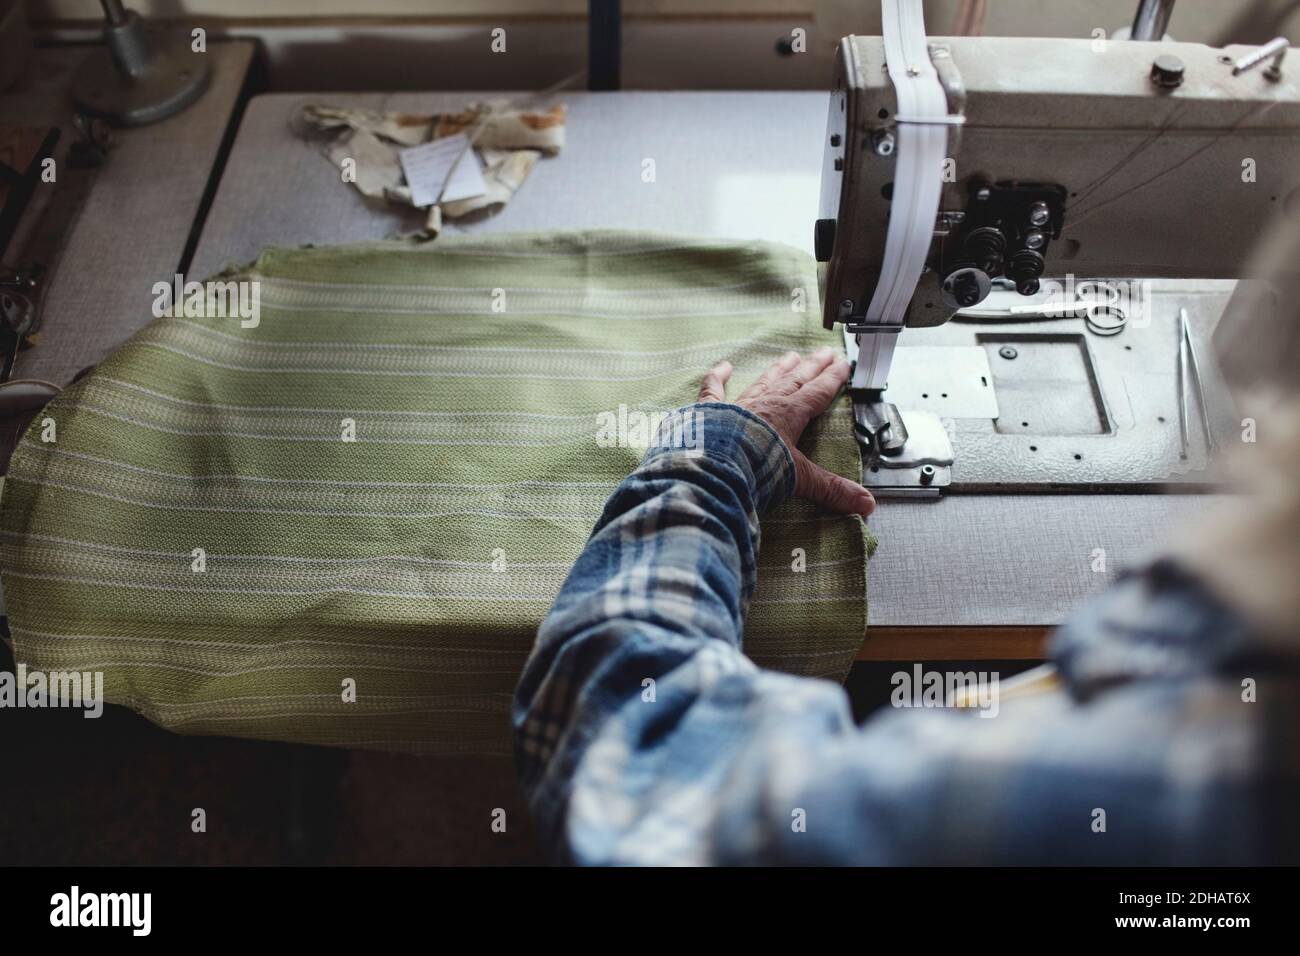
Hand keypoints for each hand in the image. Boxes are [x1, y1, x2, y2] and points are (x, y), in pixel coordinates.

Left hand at [697, 347, 875, 515]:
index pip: (817, 393)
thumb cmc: (757, 468)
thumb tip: (867, 505)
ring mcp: (739, 405)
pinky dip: (717, 378)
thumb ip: (831, 489)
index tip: (843, 364)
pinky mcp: (711, 412)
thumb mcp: (800, 479)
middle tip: (824, 352)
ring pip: (764, 382)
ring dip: (779, 369)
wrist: (714, 465)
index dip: (832, 379)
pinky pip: (714, 390)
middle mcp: (766, 403)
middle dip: (812, 366)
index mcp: (790, 414)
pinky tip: (723, 366)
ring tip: (791, 356)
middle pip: (795, 380)